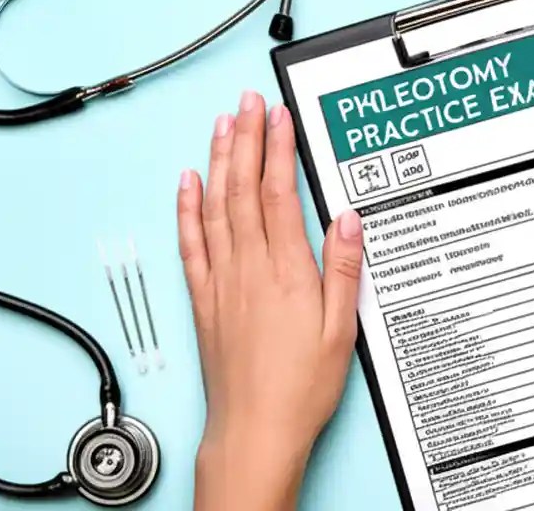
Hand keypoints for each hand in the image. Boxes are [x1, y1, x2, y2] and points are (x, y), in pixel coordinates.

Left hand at [176, 91, 363, 510]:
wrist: (254, 430)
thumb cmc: (300, 388)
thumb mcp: (340, 331)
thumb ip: (344, 271)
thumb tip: (346, 220)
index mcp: (286, 273)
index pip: (279, 195)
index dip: (278, 150)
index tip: (279, 117)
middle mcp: (248, 269)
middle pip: (243, 190)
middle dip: (246, 140)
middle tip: (247, 103)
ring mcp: (221, 282)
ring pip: (215, 207)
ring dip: (218, 162)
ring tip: (221, 125)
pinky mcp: (204, 299)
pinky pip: (191, 243)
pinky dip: (187, 208)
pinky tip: (188, 183)